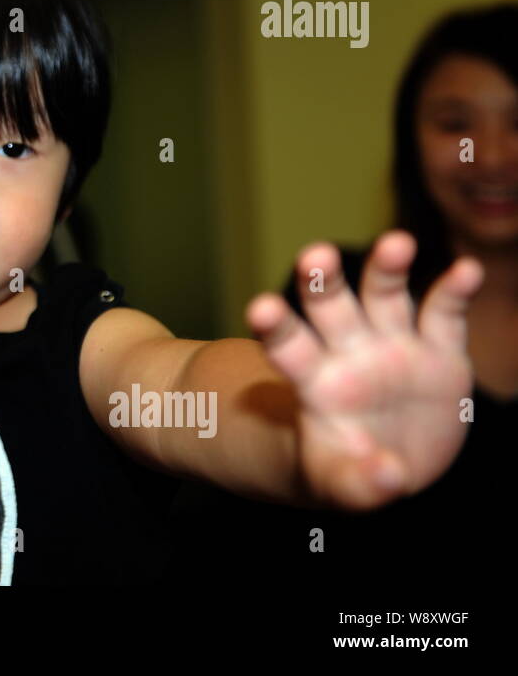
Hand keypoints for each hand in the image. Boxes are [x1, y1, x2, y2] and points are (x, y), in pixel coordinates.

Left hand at [245, 230, 482, 509]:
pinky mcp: (439, 353)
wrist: (386, 464)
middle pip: (331, 308)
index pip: (288, 347)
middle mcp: (349, 351)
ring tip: (396, 243)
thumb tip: (390, 477)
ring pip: (385, 296)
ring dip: (387, 268)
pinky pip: (444, 315)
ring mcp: (393, 346)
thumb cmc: (344, 467)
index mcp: (314, 381)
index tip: (260, 308)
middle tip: (315, 256)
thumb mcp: (341, 484)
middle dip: (323, 282)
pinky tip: (466, 271)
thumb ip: (357, 483)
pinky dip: (455, 292)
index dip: (277, 328)